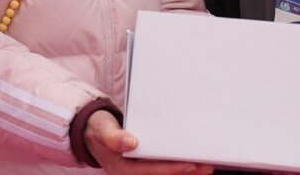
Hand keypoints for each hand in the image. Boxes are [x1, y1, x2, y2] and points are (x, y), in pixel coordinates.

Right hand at [84, 110, 212, 174]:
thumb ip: (114, 137)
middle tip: (208, 166)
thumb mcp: (102, 130)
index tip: (191, 165)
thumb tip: (131, 142)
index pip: (152, 170)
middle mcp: (133, 172)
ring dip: (186, 170)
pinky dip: (178, 164)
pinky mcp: (144, 163)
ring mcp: (139, 169)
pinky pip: (164, 167)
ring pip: (166, 172)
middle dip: (186, 171)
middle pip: (164, 174)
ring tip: (207, 166)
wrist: (90, 132)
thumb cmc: (97, 130)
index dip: (173, 169)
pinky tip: (194, 162)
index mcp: (123, 168)